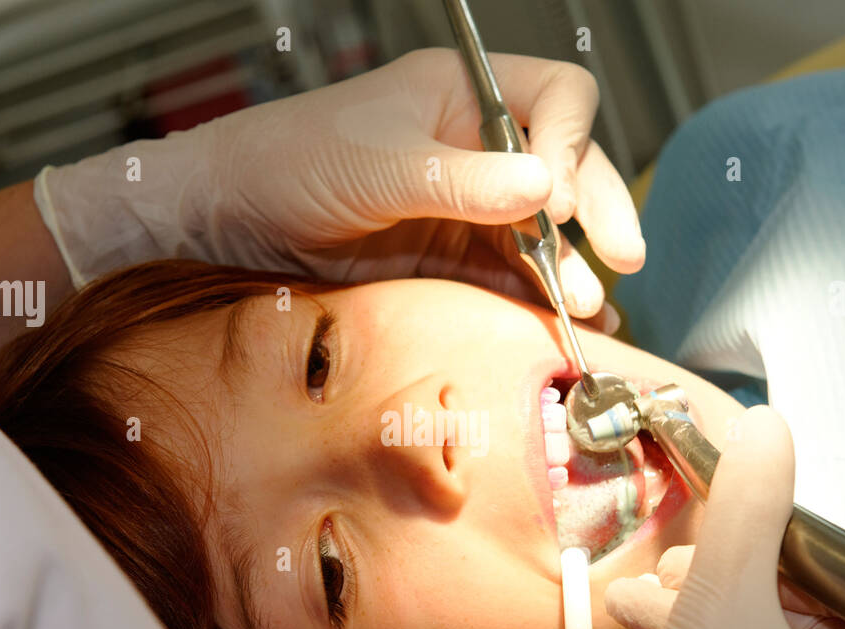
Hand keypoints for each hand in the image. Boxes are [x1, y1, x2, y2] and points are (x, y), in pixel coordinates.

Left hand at [35, 49, 643, 327]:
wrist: (224, 224)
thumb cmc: (285, 164)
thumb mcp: (375, 168)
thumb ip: (460, 181)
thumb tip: (544, 186)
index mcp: (460, 95)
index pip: (552, 100)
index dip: (568, 144)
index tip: (552, 196)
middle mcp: (474, 146)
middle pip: (563, 167)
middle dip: (594, 209)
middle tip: (620, 254)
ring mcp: (465, 205)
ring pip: (543, 229)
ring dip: (571, 264)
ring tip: (585, 304)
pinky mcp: (448, 257)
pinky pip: (509, 274)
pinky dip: (538, 296)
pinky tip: (563, 318)